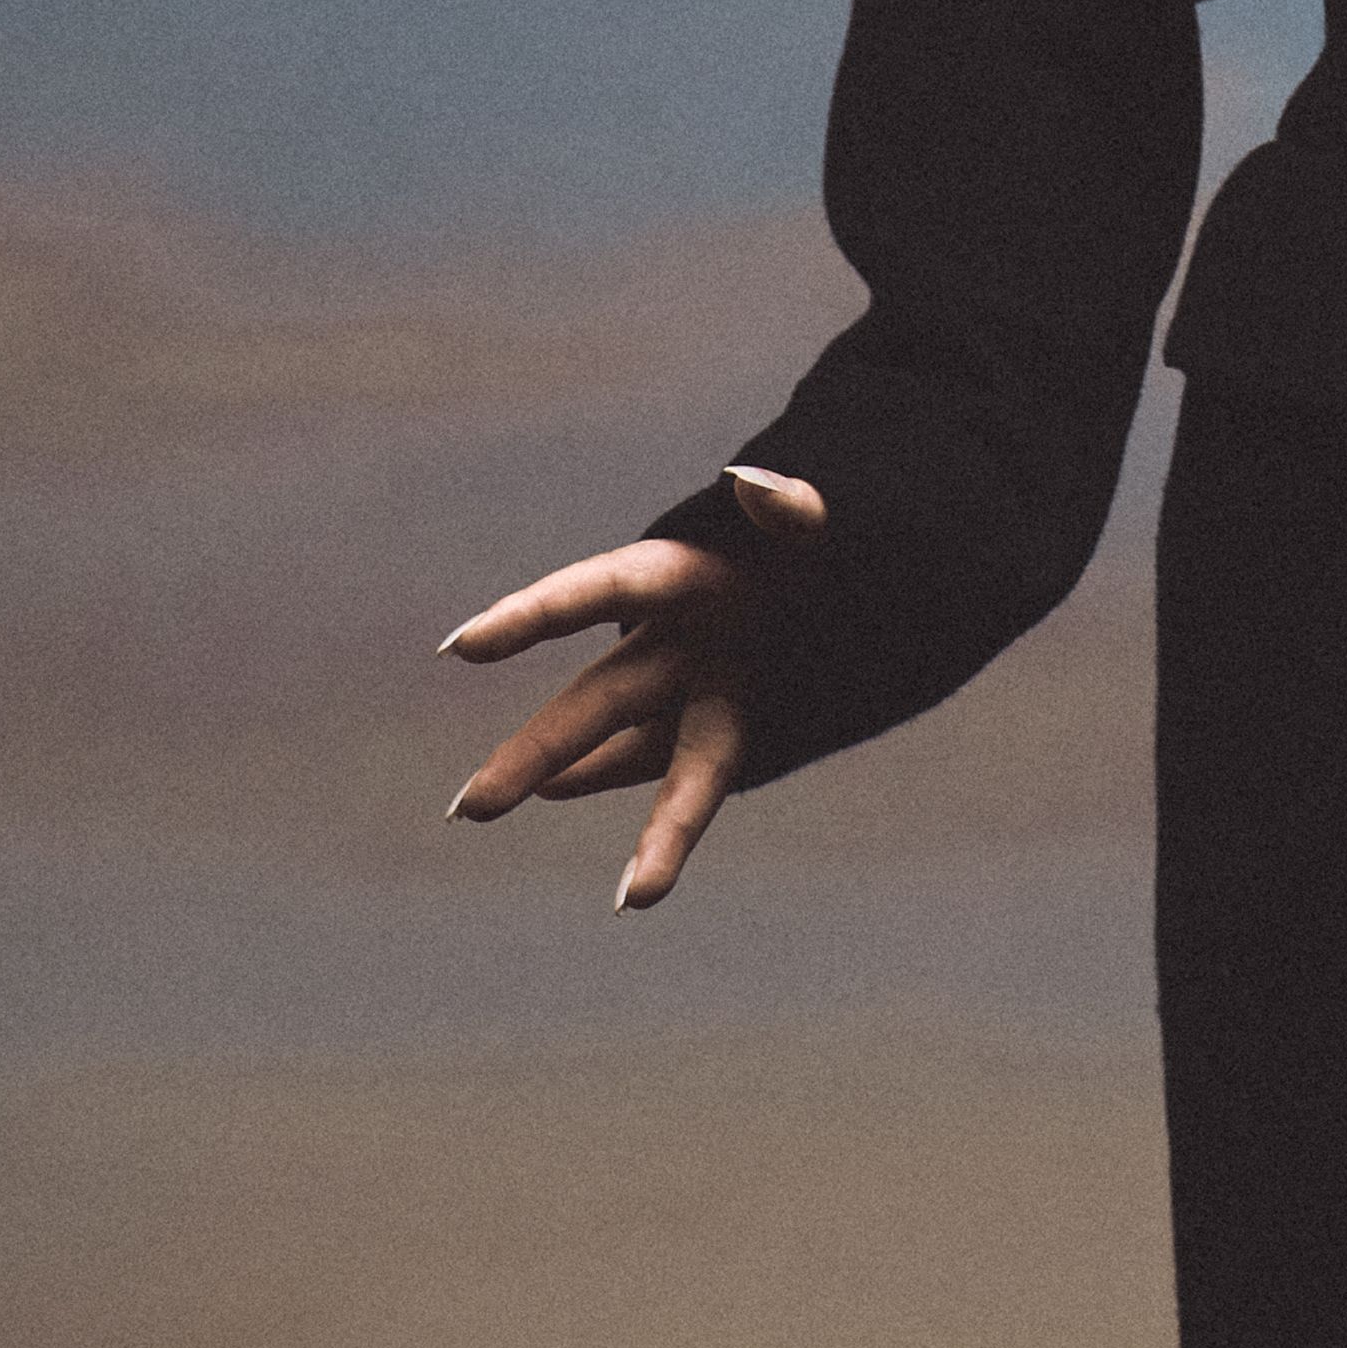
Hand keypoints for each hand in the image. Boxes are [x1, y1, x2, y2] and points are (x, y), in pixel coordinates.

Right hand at [437, 463, 826, 912]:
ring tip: (497, 820)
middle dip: (536, 749)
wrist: (882, 563)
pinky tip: (612, 863)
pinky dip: (659, 822)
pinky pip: (685, 777)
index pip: (600, 592)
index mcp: (688, 573)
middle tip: (469, 810)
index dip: (532, 615)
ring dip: (579, 784)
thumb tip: (751, 483)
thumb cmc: (833, 533)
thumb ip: (791, 505)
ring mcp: (705, 684)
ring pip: (633, 747)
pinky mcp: (738, 725)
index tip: (464, 648)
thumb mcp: (822, 515)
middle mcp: (682, 636)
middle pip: (600, 696)